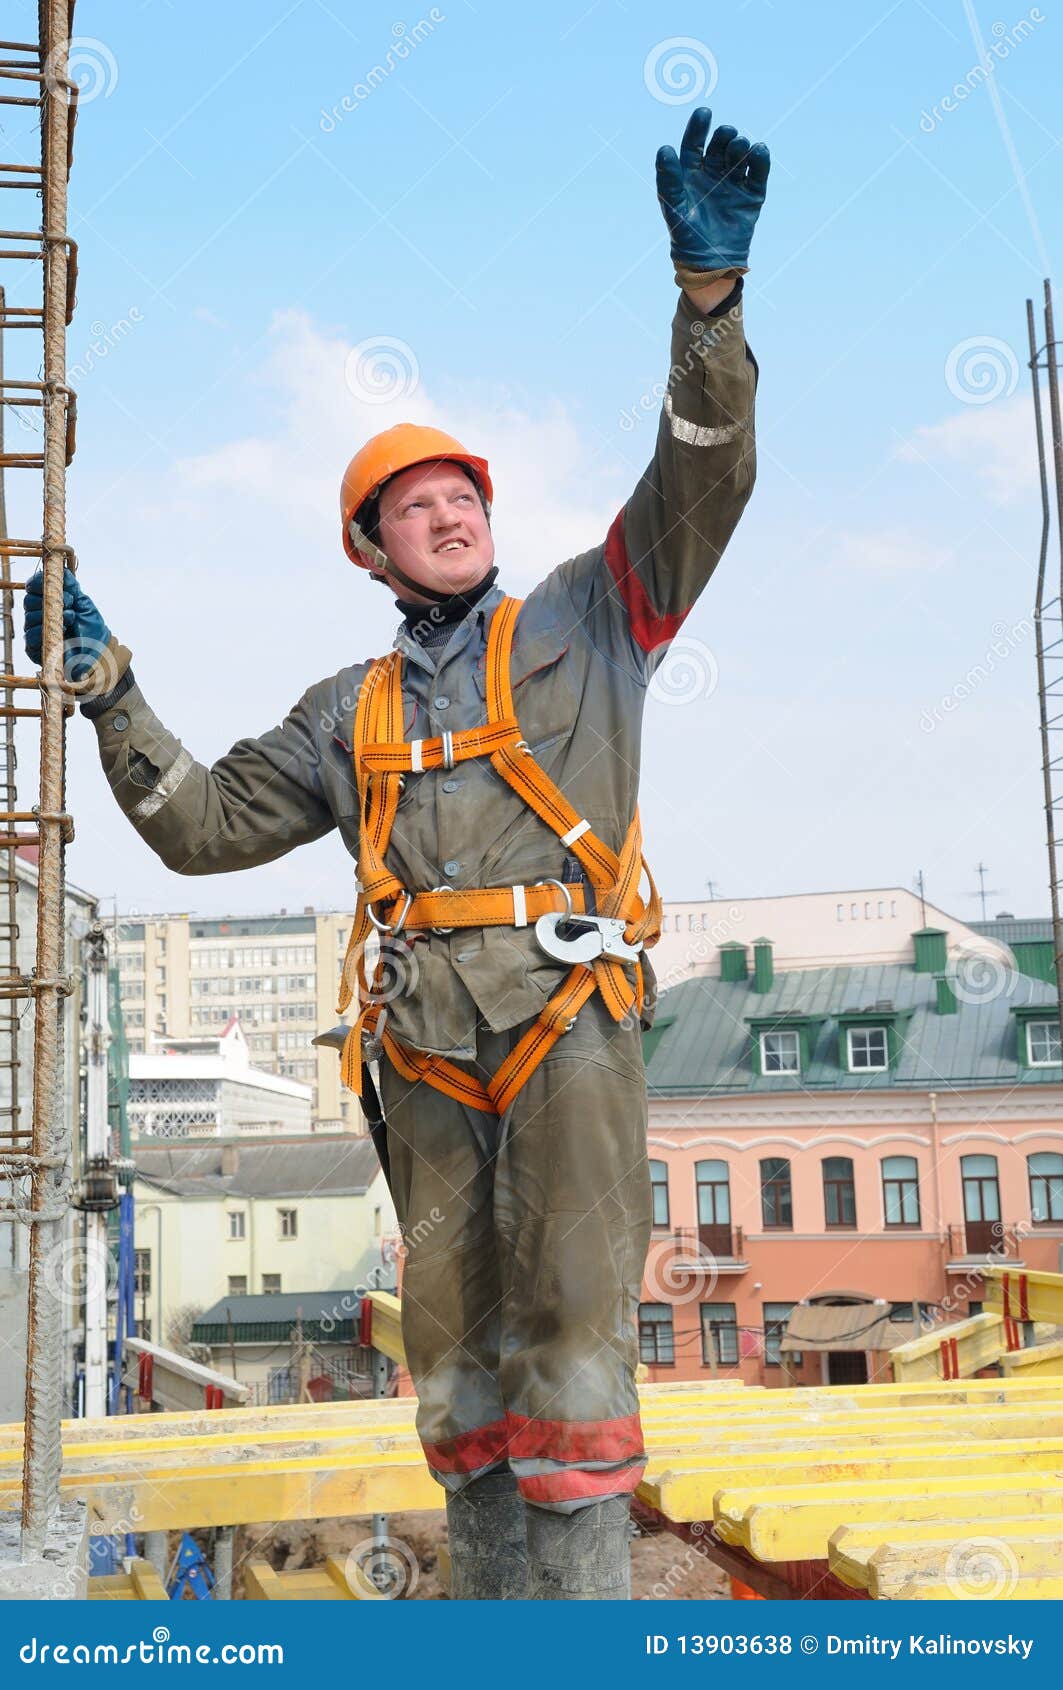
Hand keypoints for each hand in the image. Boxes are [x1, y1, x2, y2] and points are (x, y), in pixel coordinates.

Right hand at [24, 566, 111, 680]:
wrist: (99, 655)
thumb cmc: (93, 631)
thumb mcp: (84, 604)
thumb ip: (72, 587)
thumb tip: (62, 570)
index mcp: (48, 602)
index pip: (33, 587)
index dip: (39, 582)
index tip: (52, 580)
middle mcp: (39, 615)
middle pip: (29, 600)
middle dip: (48, 598)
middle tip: (70, 602)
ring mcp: (36, 632)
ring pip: (30, 617)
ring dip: (50, 615)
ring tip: (71, 618)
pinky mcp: (35, 649)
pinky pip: (31, 636)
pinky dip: (45, 631)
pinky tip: (61, 631)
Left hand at [656, 108, 769, 274]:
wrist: (710, 262)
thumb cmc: (686, 234)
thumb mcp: (674, 206)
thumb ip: (668, 179)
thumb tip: (664, 149)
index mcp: (692, 174)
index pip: (694, 144)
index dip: (698, 128)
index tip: (704, 113)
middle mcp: (713, 174)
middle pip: (720, 146)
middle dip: (725, 136)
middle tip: (728, 134)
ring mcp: (733, 183)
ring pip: (740, 155)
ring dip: (741, 146)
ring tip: (740, 146)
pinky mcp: (752, 194)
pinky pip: (758, 172)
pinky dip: (760, 159)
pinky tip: (758, 150)